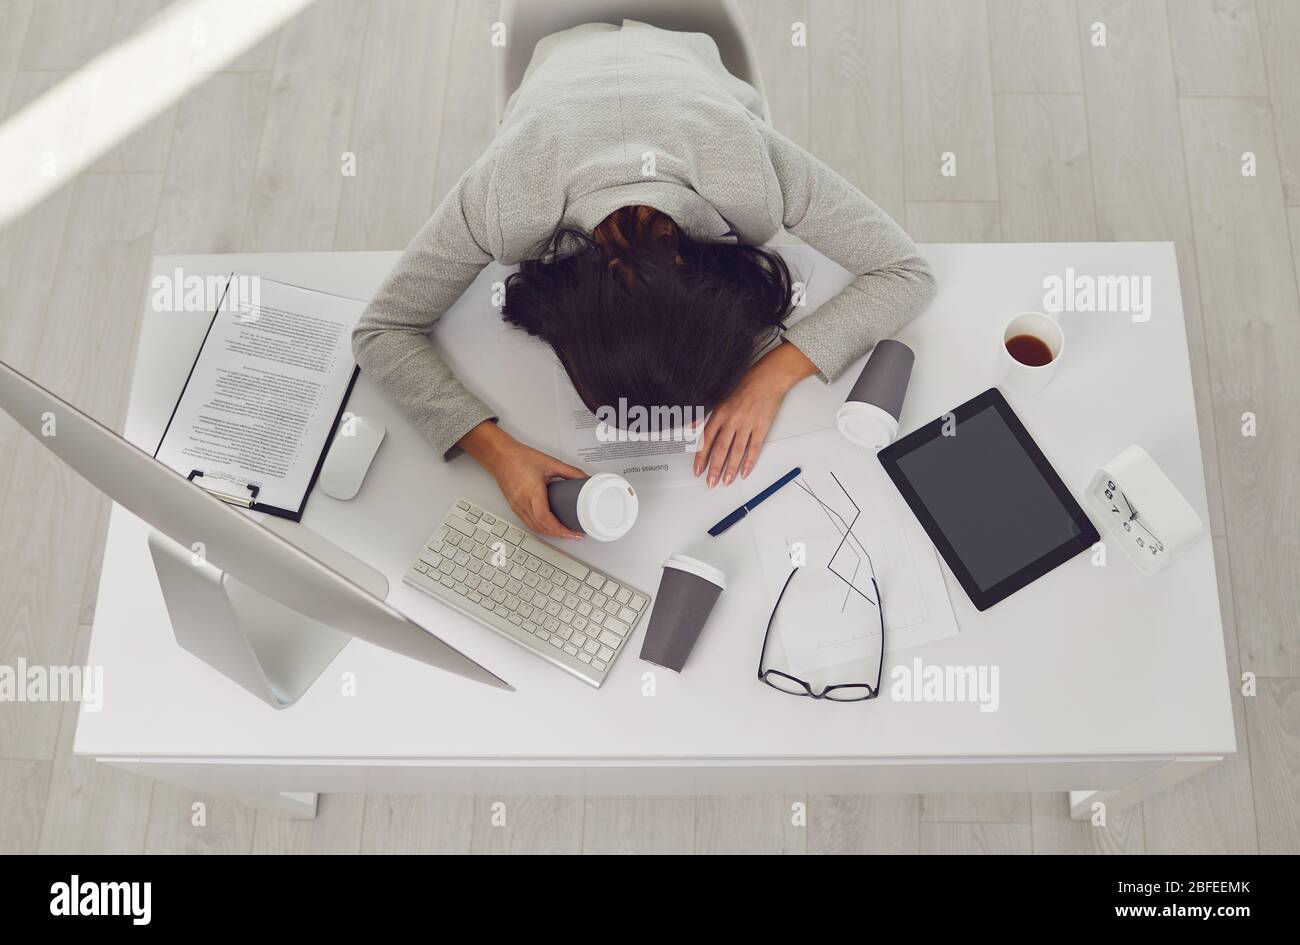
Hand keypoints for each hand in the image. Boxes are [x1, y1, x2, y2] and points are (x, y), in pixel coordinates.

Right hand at [458, 422, 585, 538]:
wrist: (500, 455)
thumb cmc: (519, 458)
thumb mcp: (549, 462)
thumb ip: (569, 471)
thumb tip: (583, 478)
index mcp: (532, 492)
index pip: (545, 518)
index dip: (559, 529)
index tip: (571, 533)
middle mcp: (522, 502)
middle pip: (541, 527)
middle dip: (558, 534)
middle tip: (572, 535)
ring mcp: (517, 506)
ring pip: (534, 527)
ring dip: (549, 533)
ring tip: (563, 533)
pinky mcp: (514, 506)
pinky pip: (528, 522)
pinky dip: (539, 528)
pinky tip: (547, 527)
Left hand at [692, 342, 816, 486]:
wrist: (768, 378)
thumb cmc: (745, 386)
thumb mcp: (720, 398)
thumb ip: (705, 416)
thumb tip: (691, 427)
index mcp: (720, 413)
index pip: (706, 440)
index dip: (701, 457)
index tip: (698, 470)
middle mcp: (732, 420)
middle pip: (720, 449)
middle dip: (714, 468)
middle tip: (711, 482)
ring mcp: (747, 425)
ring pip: (737, 452)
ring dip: (731, 469)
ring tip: (726, 481)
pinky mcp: (761, 427)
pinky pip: (754, 448)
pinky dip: (749, 462)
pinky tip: (745, 472)